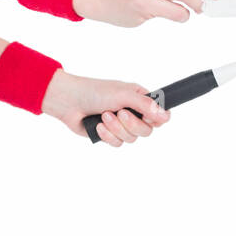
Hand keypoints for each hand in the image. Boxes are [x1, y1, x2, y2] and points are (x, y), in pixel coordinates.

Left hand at [41, 70, 171, 145]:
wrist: (70, 102)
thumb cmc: (95, 91)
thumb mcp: (123, 95)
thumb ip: (145, 105)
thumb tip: (165, 116)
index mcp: (139, 98)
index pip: (159, 114)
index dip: (157, 120)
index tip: (149, 119)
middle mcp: (133, 112)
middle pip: (146, 131)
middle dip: (131, 124)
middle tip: (119, 113)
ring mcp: (121, 125)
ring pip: (131, 138)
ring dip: (116, 129)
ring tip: (104, 116)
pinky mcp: (110, 135)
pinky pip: (117, 143)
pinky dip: (107, 135)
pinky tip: (98, 126)